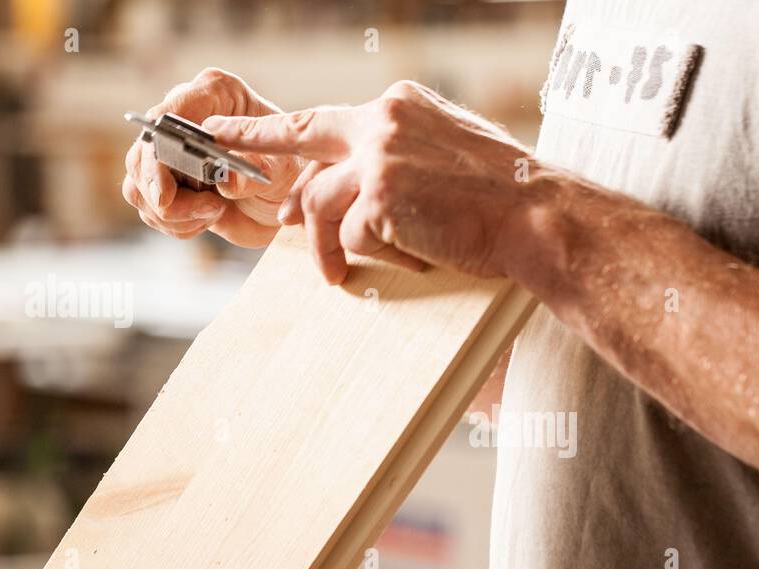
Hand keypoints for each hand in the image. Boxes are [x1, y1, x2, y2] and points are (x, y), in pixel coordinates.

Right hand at [122, 68, 304, 247]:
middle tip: (210, 211)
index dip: (157, 153)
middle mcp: (183, 116)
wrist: (288, 199)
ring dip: (172, 213)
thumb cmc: (289, 171)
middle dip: (165, 194)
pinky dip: (174, 224)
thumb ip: (255, 173)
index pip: (166, 116)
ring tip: (215, 213)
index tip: (165, 192)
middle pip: (141, 155)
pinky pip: (149, 209)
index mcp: (213, 94)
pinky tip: (206, 219)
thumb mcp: (284, 169)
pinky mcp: (166, 182)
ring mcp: (169, 149)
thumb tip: (225, 182)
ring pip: (138, 185)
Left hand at [201, 80, 540, 282]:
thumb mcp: (452, 151)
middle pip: (299, 134)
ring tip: (333, 273)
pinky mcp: (379, 199)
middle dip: (253, 144)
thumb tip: (362, 180)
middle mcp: (383, 121)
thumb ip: (404, 154)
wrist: (536, 216)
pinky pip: (347, 237)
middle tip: (222, 153)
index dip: (292, 140)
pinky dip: (365, 258)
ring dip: (318, 244)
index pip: (329, 120)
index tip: (258, 139)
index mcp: (400, 106)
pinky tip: (389, 267)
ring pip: (316, 201)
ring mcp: (378, 158)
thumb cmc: (506, 195)